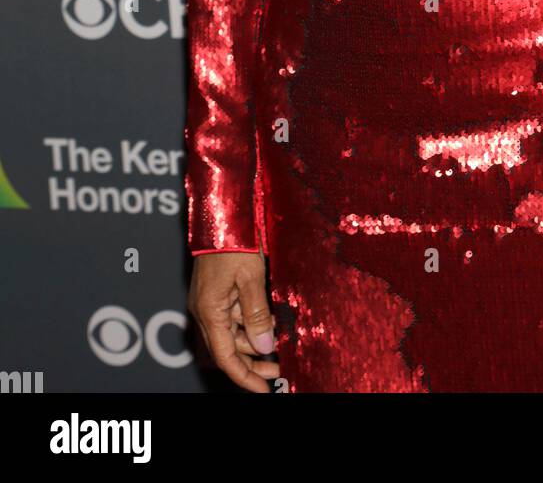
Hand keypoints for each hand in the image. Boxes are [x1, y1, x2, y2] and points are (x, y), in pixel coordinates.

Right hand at [188, 250, 280, 393]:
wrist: (222, 210)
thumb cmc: (235, 239)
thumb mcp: (250, 278)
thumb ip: (257, 315)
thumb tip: (265, 348)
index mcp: (209, 311)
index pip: (225, 358)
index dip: (244, 377)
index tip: (265, 390)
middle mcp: (204, 309)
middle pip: (227, 348)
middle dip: (252, 361)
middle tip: (279, 368)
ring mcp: (208, 300)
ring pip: (230, 333)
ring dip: (252, 341)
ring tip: (279, 342)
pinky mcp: (215, 290)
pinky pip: (231, 316)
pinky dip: (248, 323)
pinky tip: (267, 321)